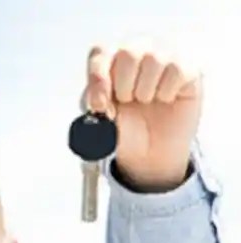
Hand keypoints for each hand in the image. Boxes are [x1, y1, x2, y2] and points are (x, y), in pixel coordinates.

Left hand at [85, 44, 202, 190]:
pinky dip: (167, 92)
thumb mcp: (100, 118)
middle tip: (127, 101)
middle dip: (123, 85)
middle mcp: (138, 51)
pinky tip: (165, 99)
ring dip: (145, 90)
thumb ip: (95, 105)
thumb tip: (100, 103)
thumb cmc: (125, 126)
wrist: (150, 149)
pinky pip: (177, 70)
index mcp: (111, 60)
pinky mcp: (188, 68)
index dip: (98, 77)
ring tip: (146, 100)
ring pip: (154, 58)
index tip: (99, 104)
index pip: (100, 52)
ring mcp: (164, 56)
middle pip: (128, 52)